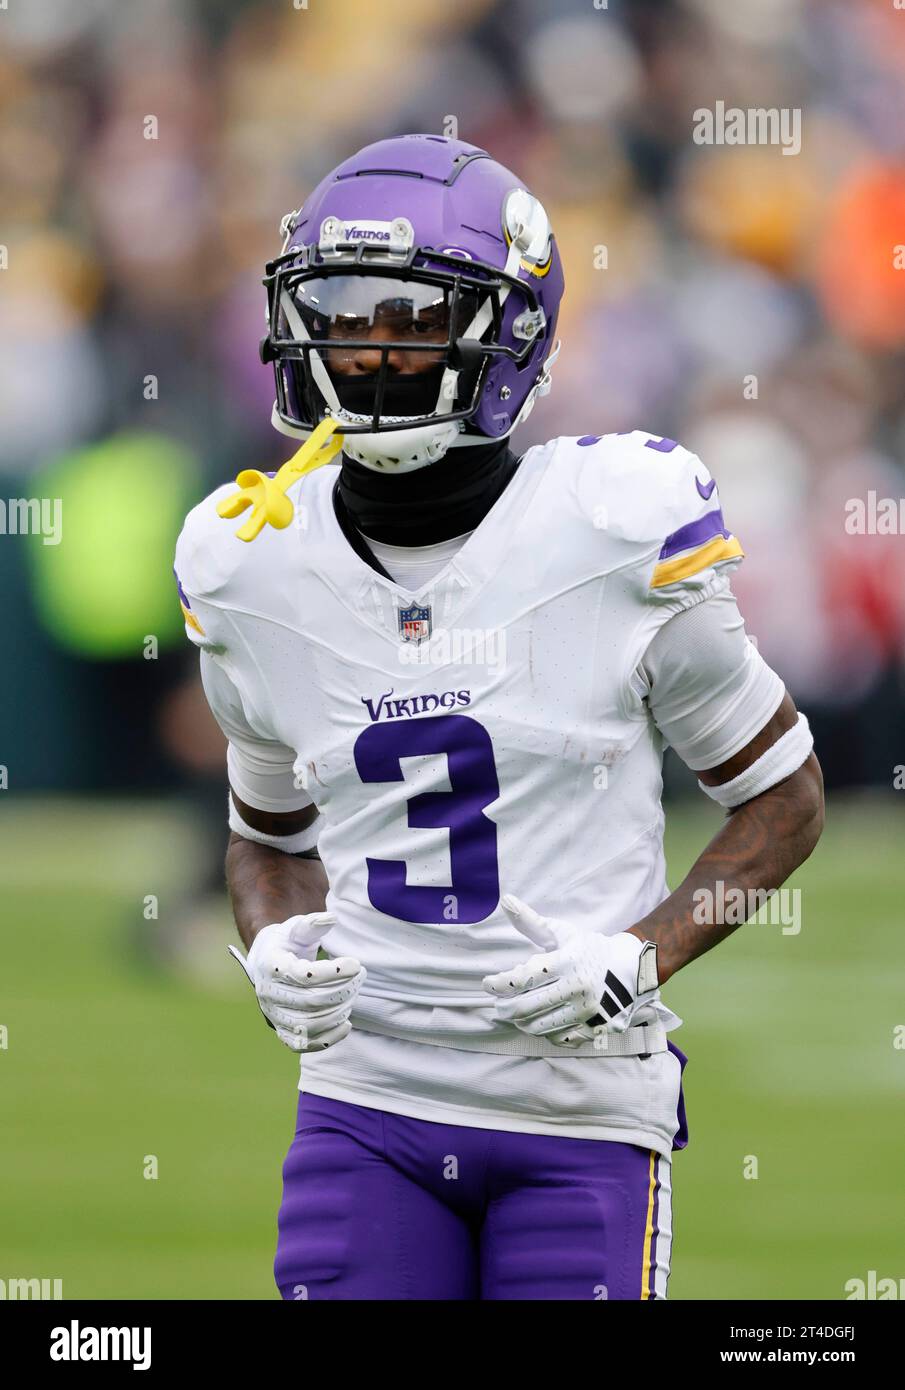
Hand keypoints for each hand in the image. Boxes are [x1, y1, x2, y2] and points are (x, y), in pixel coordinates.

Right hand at [228, 912, 365, 1051]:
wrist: (266, 962)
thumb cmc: (287, 942)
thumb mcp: (296, 928)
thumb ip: (313, 924)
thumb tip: (331, 918)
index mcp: (271, 966)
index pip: (304, 976)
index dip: (333, 973)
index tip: (356, 963)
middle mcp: (268, 994)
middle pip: (310, 1001)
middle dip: (342, 990)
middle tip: (361, 977)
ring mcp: (274, 1015)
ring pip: (309, 1024)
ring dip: (339, 1011)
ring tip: (354, 994)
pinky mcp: (282, 1031)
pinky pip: (304, 1045)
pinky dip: (328, 1039)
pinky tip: (347, 1024)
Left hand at [481, 895, 659, 1047]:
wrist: (631, 969)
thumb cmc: (589, 949)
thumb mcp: (562, 932)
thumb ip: (531, 921)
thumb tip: (506, 900)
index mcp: (567, 962)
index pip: (522, 978)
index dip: (499, 983)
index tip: (488, 983)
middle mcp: (577, 988)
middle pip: (525, 1007)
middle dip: (504, 1007)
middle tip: (498, 1003)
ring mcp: (586, 1012)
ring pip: (539, 1026)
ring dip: (520, 1020)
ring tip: (515, 1012)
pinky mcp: (594, 1029)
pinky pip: (558, 1038)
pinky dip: (544, 1031)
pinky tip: (540, 1021)